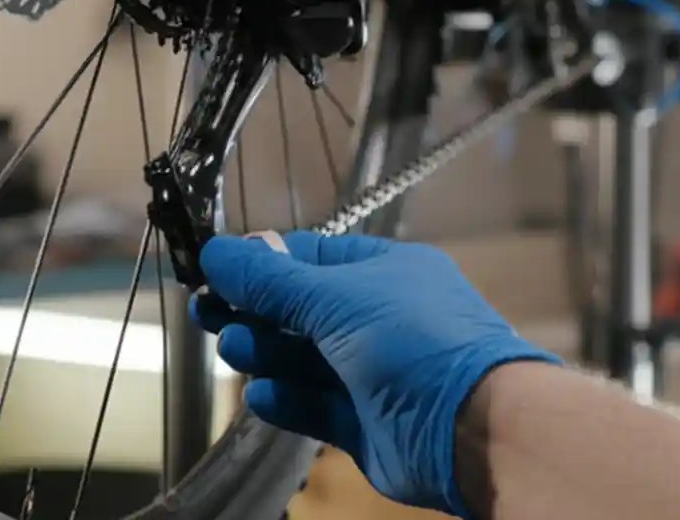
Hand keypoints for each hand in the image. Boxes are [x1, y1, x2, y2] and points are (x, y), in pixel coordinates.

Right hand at [194, 232, 559, 515]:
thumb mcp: (335, 297)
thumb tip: (217, 250)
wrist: (473, 427)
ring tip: (234, 349)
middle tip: (207, 310)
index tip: (216, 268)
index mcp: (386, 272)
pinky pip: (316, 405)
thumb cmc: (413, 342)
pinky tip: (260, 395)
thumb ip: (271, 280)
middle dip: (254, 310)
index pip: (312, 256)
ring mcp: (374, 372)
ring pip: (304, 358)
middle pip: (302, 309)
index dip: (264, 261)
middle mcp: (382, 317)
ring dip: (265, 352)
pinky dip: (286, 400)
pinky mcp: (366, 423)